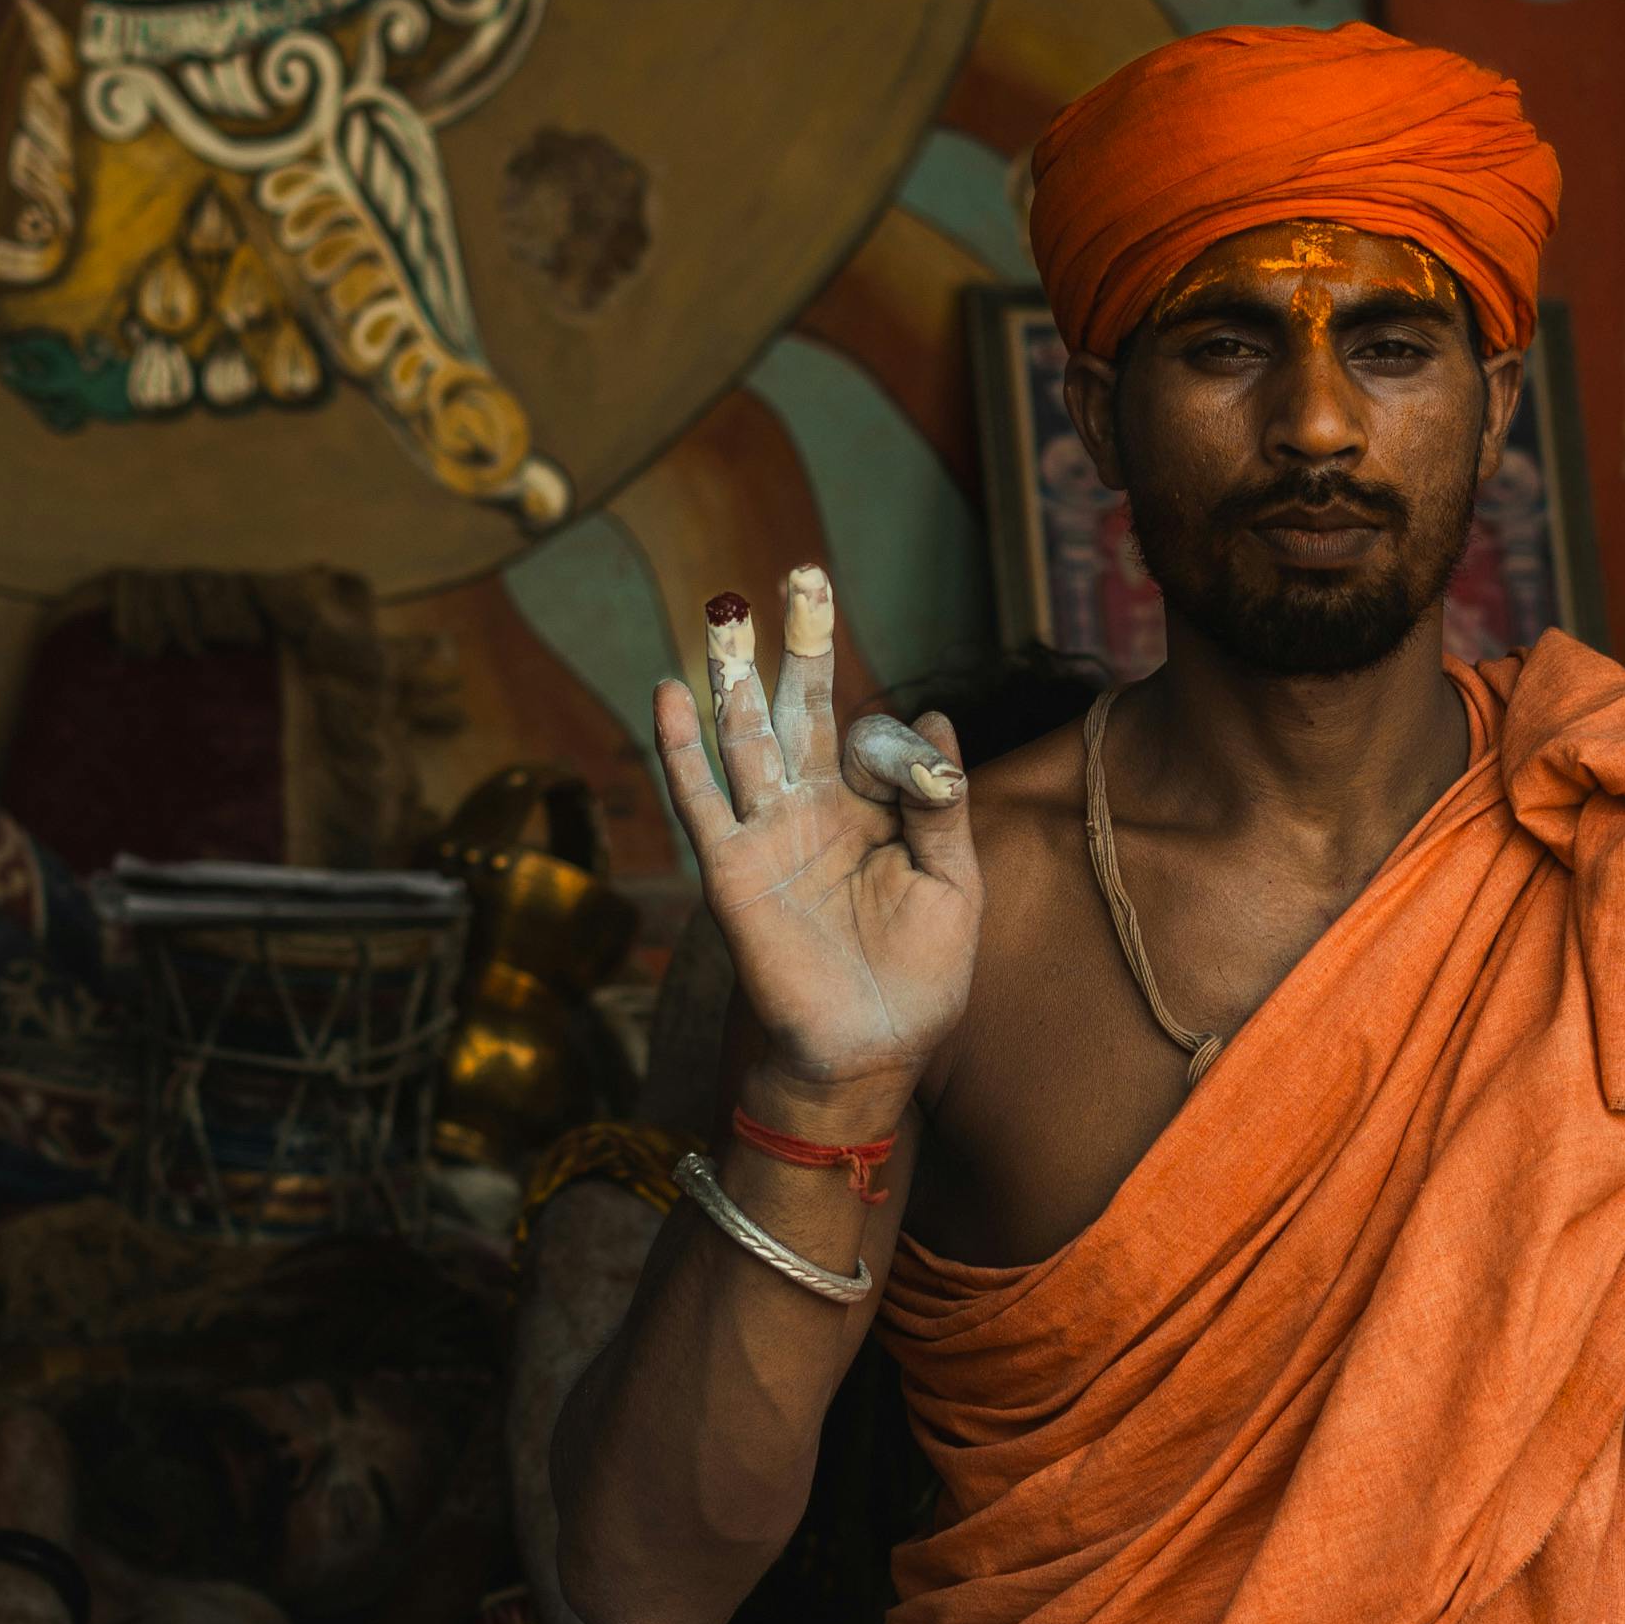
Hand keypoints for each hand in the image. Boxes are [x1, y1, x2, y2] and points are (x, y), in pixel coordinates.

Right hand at [653, 564, 979, 1103]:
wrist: (871, 1051)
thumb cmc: (921, 978)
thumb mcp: (955, 884)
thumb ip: (943, 802)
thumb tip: (934, 713)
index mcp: (875, 814)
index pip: (878, 740)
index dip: (897, 742)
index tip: (914, 770)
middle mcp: (816, 812)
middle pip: (803, 710)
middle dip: (802, 645)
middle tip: (801, 572)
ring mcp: (769, 835)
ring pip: (746, 738)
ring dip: (735, 675)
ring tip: (726, 608)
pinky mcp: (731, 870)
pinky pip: (701, 799)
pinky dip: (681, 747)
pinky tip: (669, 692)